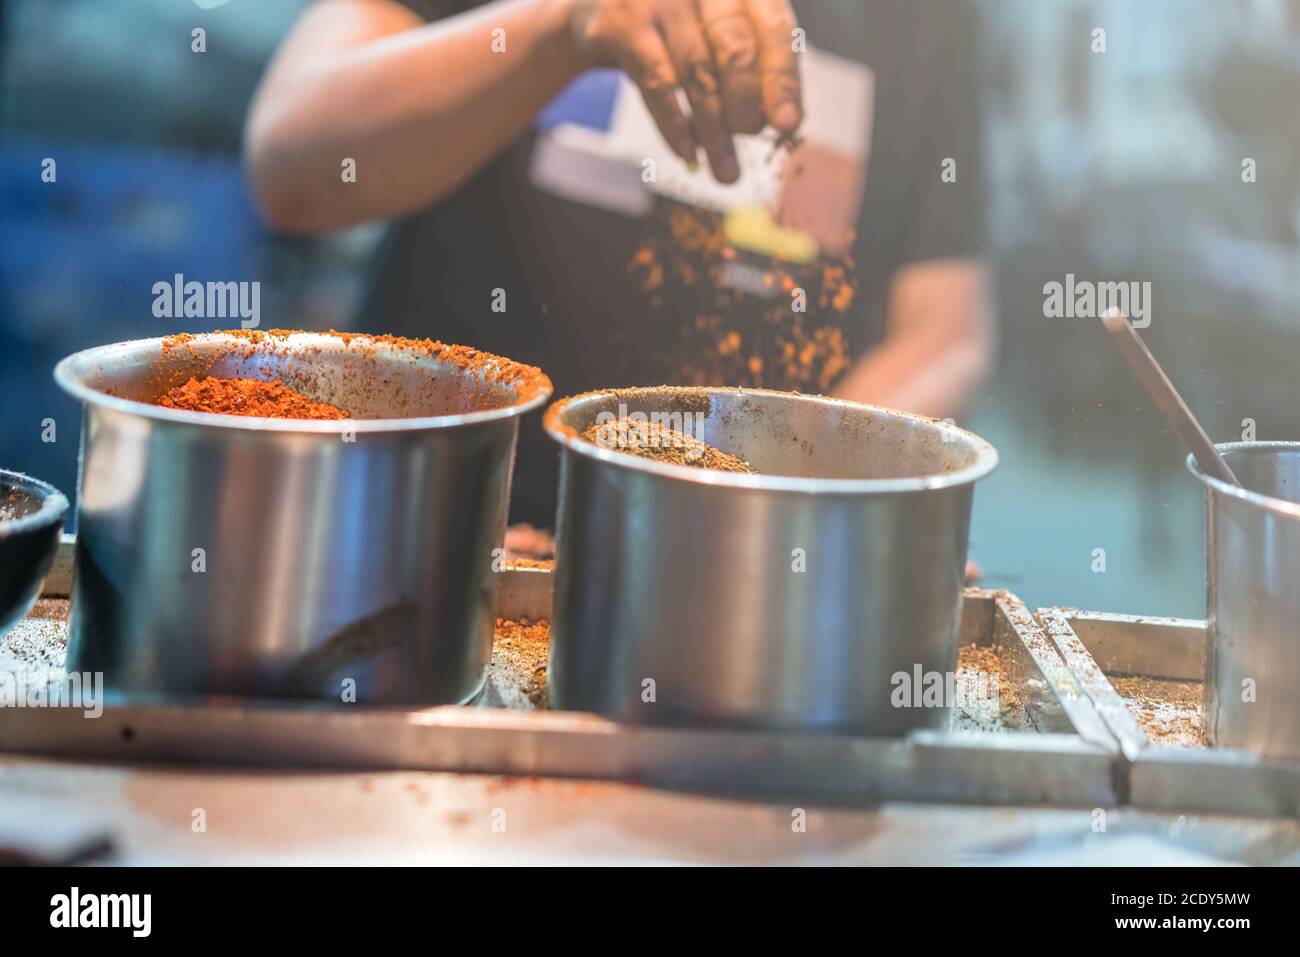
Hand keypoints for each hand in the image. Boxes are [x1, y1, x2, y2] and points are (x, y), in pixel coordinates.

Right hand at [565, 0, 802, 182]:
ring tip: (726, 172)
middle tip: (751, 142)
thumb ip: (750, 67)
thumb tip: (784, 122)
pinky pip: (658, 84)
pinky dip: (675, 125)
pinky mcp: (622, 23)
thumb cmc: (671, 29)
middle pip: (735, 48)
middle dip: (746, 105)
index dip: (783, 78)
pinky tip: (688, 152)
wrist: (595, 11)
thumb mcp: (713, 35)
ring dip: (715, 131)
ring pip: (698, 73)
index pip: (773, 27)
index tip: (789, 125)